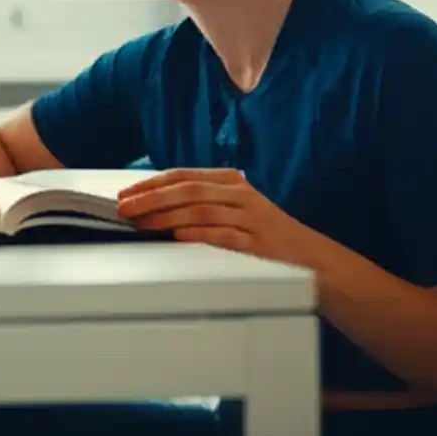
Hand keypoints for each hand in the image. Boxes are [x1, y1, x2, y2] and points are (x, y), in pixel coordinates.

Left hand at [117, 168, 324, 265]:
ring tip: (142, 223)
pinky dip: (198, 234)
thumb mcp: (233, 208)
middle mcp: (240, 194)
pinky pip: (222, 235)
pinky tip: (177, 236)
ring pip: (201, 210)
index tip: (126, 193)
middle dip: (151, 198)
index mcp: (231, 181)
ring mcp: (249, 218)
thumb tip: (151, 207)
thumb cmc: (263, 235)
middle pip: (188, 190)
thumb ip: (199, 203)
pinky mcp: (256, 244)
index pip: (183, 176)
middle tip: (125, 207)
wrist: (311, 259)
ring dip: (166, 216)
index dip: (151, 184)